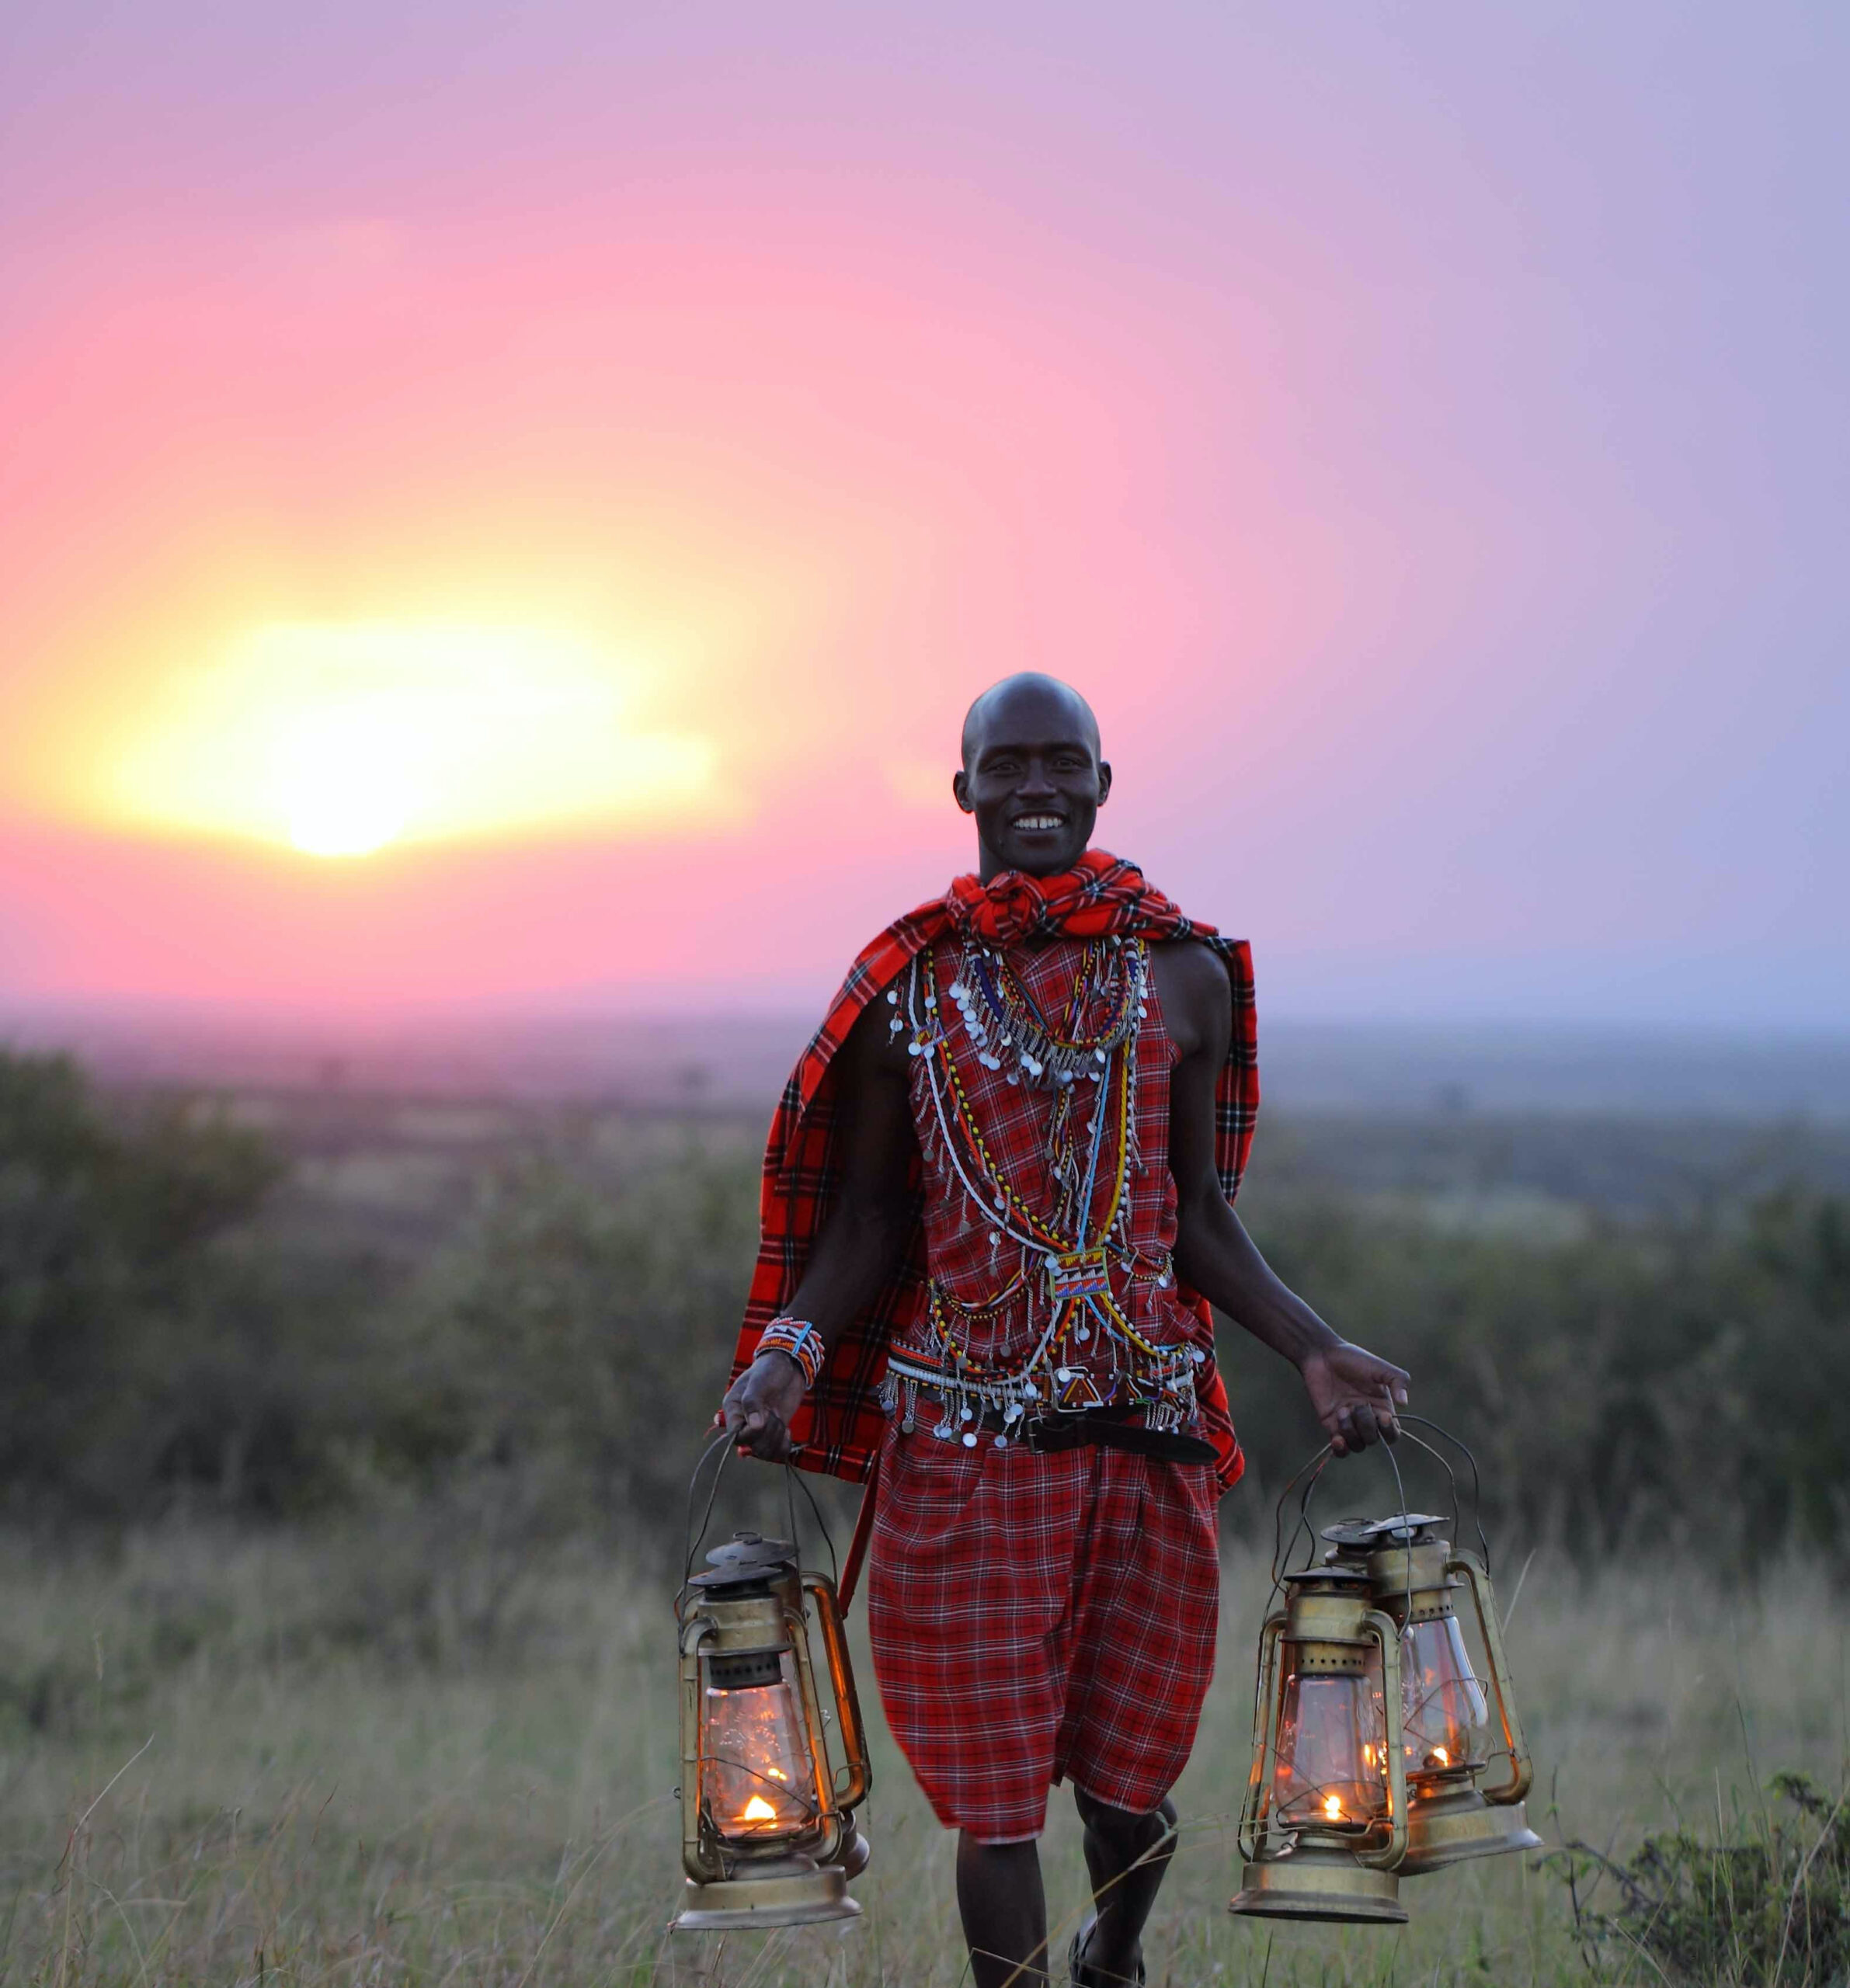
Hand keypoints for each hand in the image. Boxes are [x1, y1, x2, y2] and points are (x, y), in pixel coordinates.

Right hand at [721, 1352, 807, 1461]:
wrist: (787, 1367)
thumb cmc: (769, 1370)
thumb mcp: (759, 1382)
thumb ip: (753, 1402)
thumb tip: (754, 1426)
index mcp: (733, 1410)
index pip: (735, 1436)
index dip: (751, 1434)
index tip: (764, 1418)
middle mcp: (743, 1422)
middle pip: (751, 1446)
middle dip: (767, 1434)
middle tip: (774, 1415)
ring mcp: (759, 1429)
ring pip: (763, 1452)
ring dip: (776, 1440)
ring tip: (781, 1423)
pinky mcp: (773, 1432)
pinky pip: (776, 1452)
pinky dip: (783, 1446)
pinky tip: (787, 1432)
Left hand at [1300, 1341, 1409, 1456]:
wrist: (1323, 1355)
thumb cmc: (1353, 1359)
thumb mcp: (1380, 1367)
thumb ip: (1398, 1380)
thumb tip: (1404, 1403)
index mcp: (1382, 1408)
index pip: (1392, 1433)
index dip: (1389, 1431)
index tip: (1382, 1415)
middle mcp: (1367, 1419)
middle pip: (1373, 1439)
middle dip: (1367, 1425)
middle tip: (1358, 1404)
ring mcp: (1349, 1423)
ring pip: (1357, 1445)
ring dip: (1351, 1432)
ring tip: (1342, 1410)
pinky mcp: (1331, 1424)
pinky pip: (1339, 1449)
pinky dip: (1340, 1449)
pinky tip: (1337, 1438)